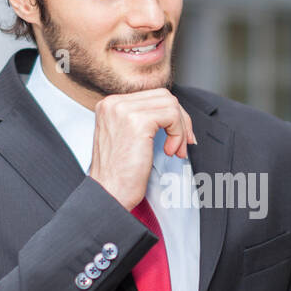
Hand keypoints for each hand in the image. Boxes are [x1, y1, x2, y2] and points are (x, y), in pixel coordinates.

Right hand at [88, 89, 195, 209]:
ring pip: (171, 105)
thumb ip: (141, 121)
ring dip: (180, 129)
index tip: (178, 137)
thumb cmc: (118, 175)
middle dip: (181, 120)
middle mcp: (114, 103)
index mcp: (110, 105)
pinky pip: (172, 116)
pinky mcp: (137, 122)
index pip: (152, 96)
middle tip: (182, 144)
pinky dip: (178, 134)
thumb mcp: (126, 138)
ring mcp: (124, 110)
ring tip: (175, 151)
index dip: (171, 116)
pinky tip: (170, 151)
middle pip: (164, 96)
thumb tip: (171, 114)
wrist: (108, 194)